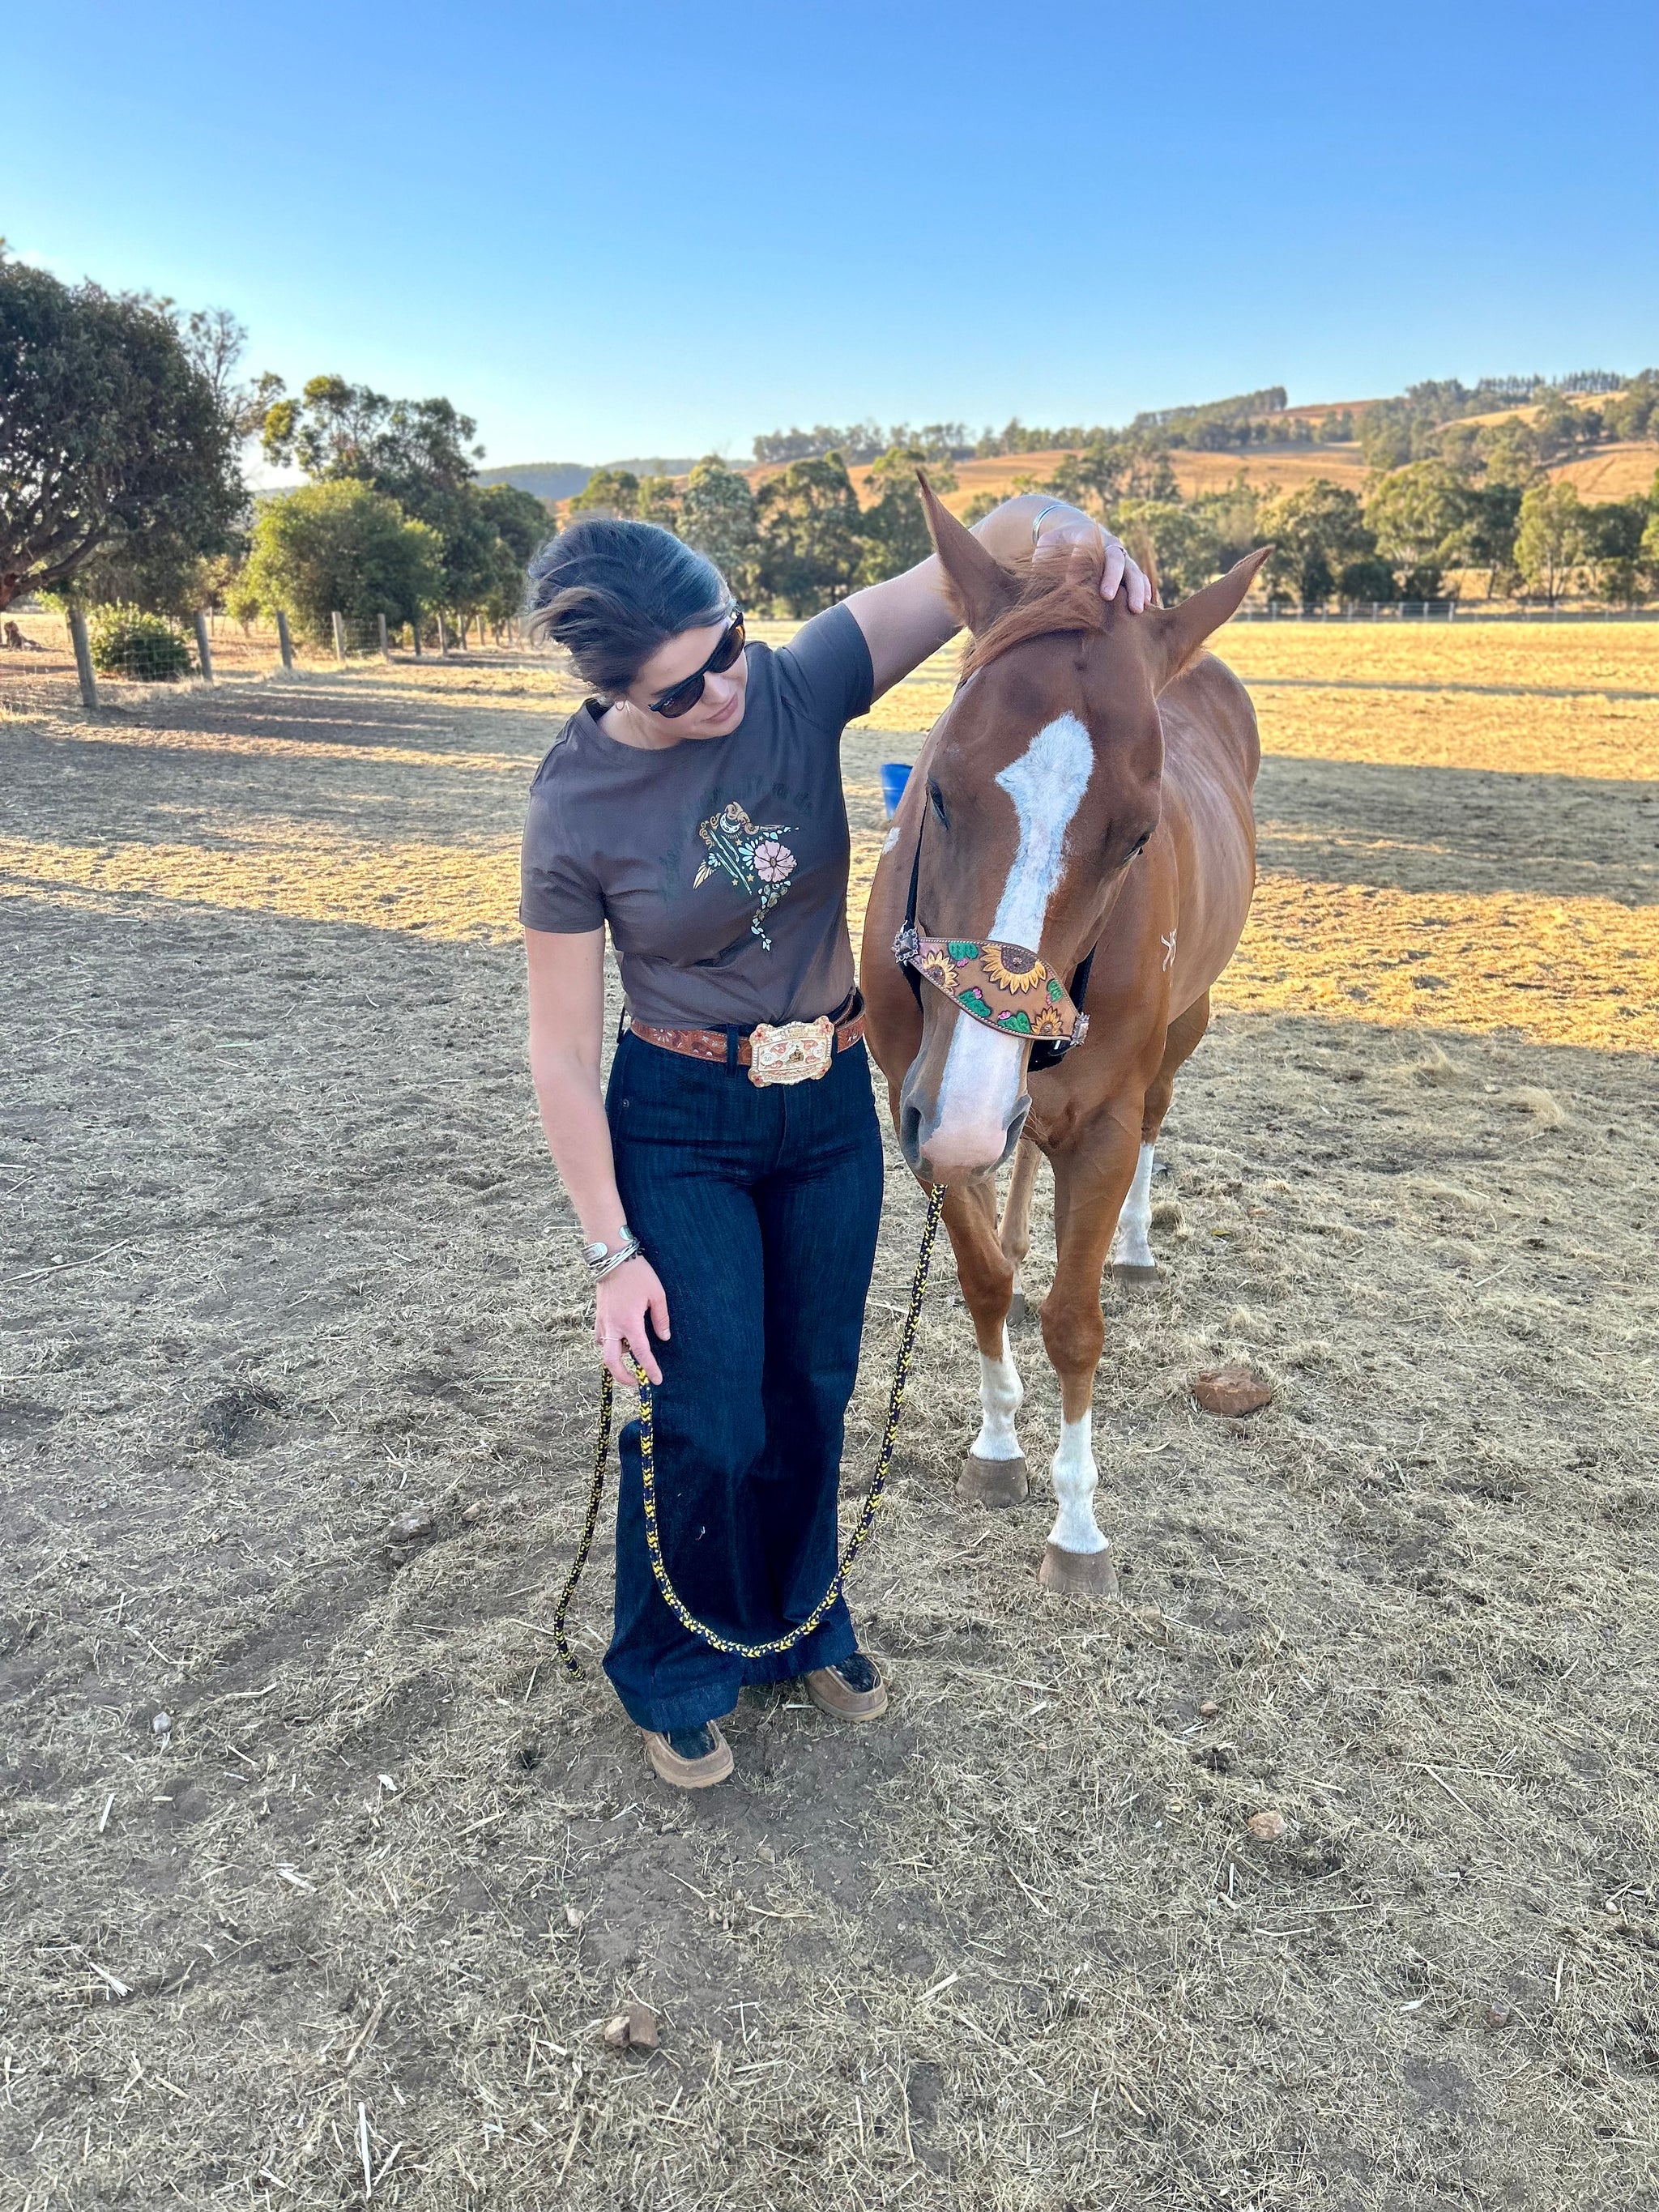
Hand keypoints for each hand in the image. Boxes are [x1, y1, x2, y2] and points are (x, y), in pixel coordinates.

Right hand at [594, 1254, 669, 1389]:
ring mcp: (603, 1322)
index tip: (657, 1380)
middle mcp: (613, 1326)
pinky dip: (610, 1345)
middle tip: (635, 1383)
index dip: (650, 1369)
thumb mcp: (657, 1294)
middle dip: (622, 1377)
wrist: (612, 1257)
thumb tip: (664, 1337)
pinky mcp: (598, 1316)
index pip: (641, 1353)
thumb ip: (661, 1318)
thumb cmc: (637, 1274)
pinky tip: (619, 1342)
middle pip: (612, 1362)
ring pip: (606, 1350)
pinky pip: (601, 1338)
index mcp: (629, 1323)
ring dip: (617, 1359)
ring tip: (631, 1360)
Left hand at [1033, 514, 1152, 611]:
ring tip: (1136, 609)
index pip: (1085, 546)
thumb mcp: (1047, 543)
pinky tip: (1149, 606)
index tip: (1072, 583)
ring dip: (1136, 589)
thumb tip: (1060, 580)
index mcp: (1087, 534)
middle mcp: (1108, 544)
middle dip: (1112, 577)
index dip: (1079, 563)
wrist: (1077, 530)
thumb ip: (1046, 556)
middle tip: (1107, 596)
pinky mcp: (1128, 568)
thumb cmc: (1059, 541)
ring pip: (1133, 570)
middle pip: (1115, 558)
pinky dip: (1145, 590)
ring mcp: (1121, 556)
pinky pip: (1140, 578)